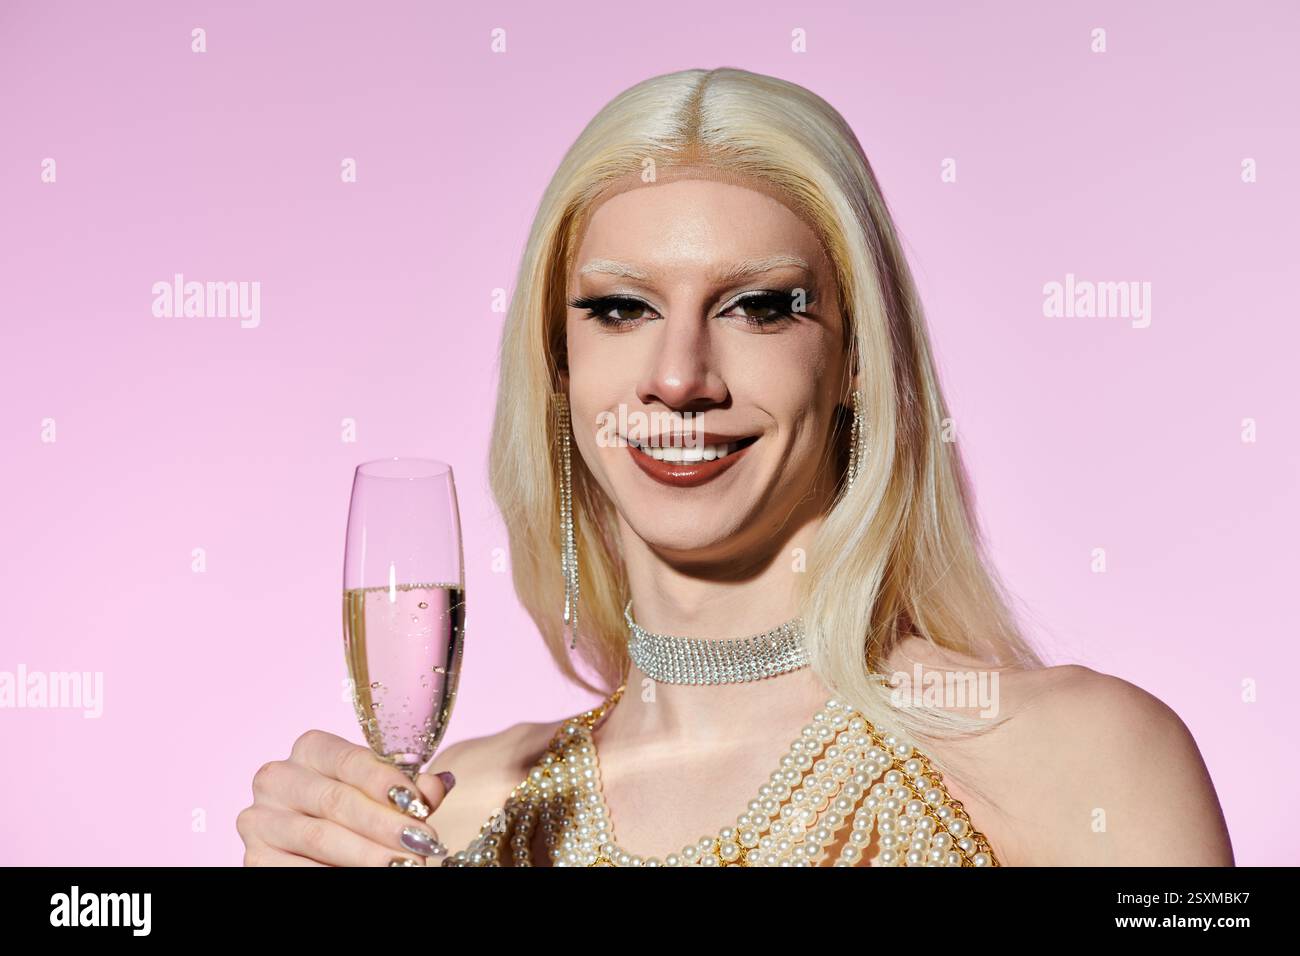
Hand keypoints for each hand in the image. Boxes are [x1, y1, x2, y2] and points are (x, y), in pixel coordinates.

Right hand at [237, 730, 454, 865]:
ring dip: (367, 854)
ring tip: (405, 865)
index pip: (350, 760)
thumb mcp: (383, 794)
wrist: (320, 848)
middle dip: (384, 824)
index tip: (419, 804)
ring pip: (319, 836)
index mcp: (310, 749)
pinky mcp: (255, 858)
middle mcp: (277, 778)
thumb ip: (409, 790)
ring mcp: (260, 819)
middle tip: (422, 844)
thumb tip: (439, 785)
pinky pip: (297, 869)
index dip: (386, 782)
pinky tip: (368, 877)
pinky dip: (336, 873)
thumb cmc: (357, 811)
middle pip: (336, 800)